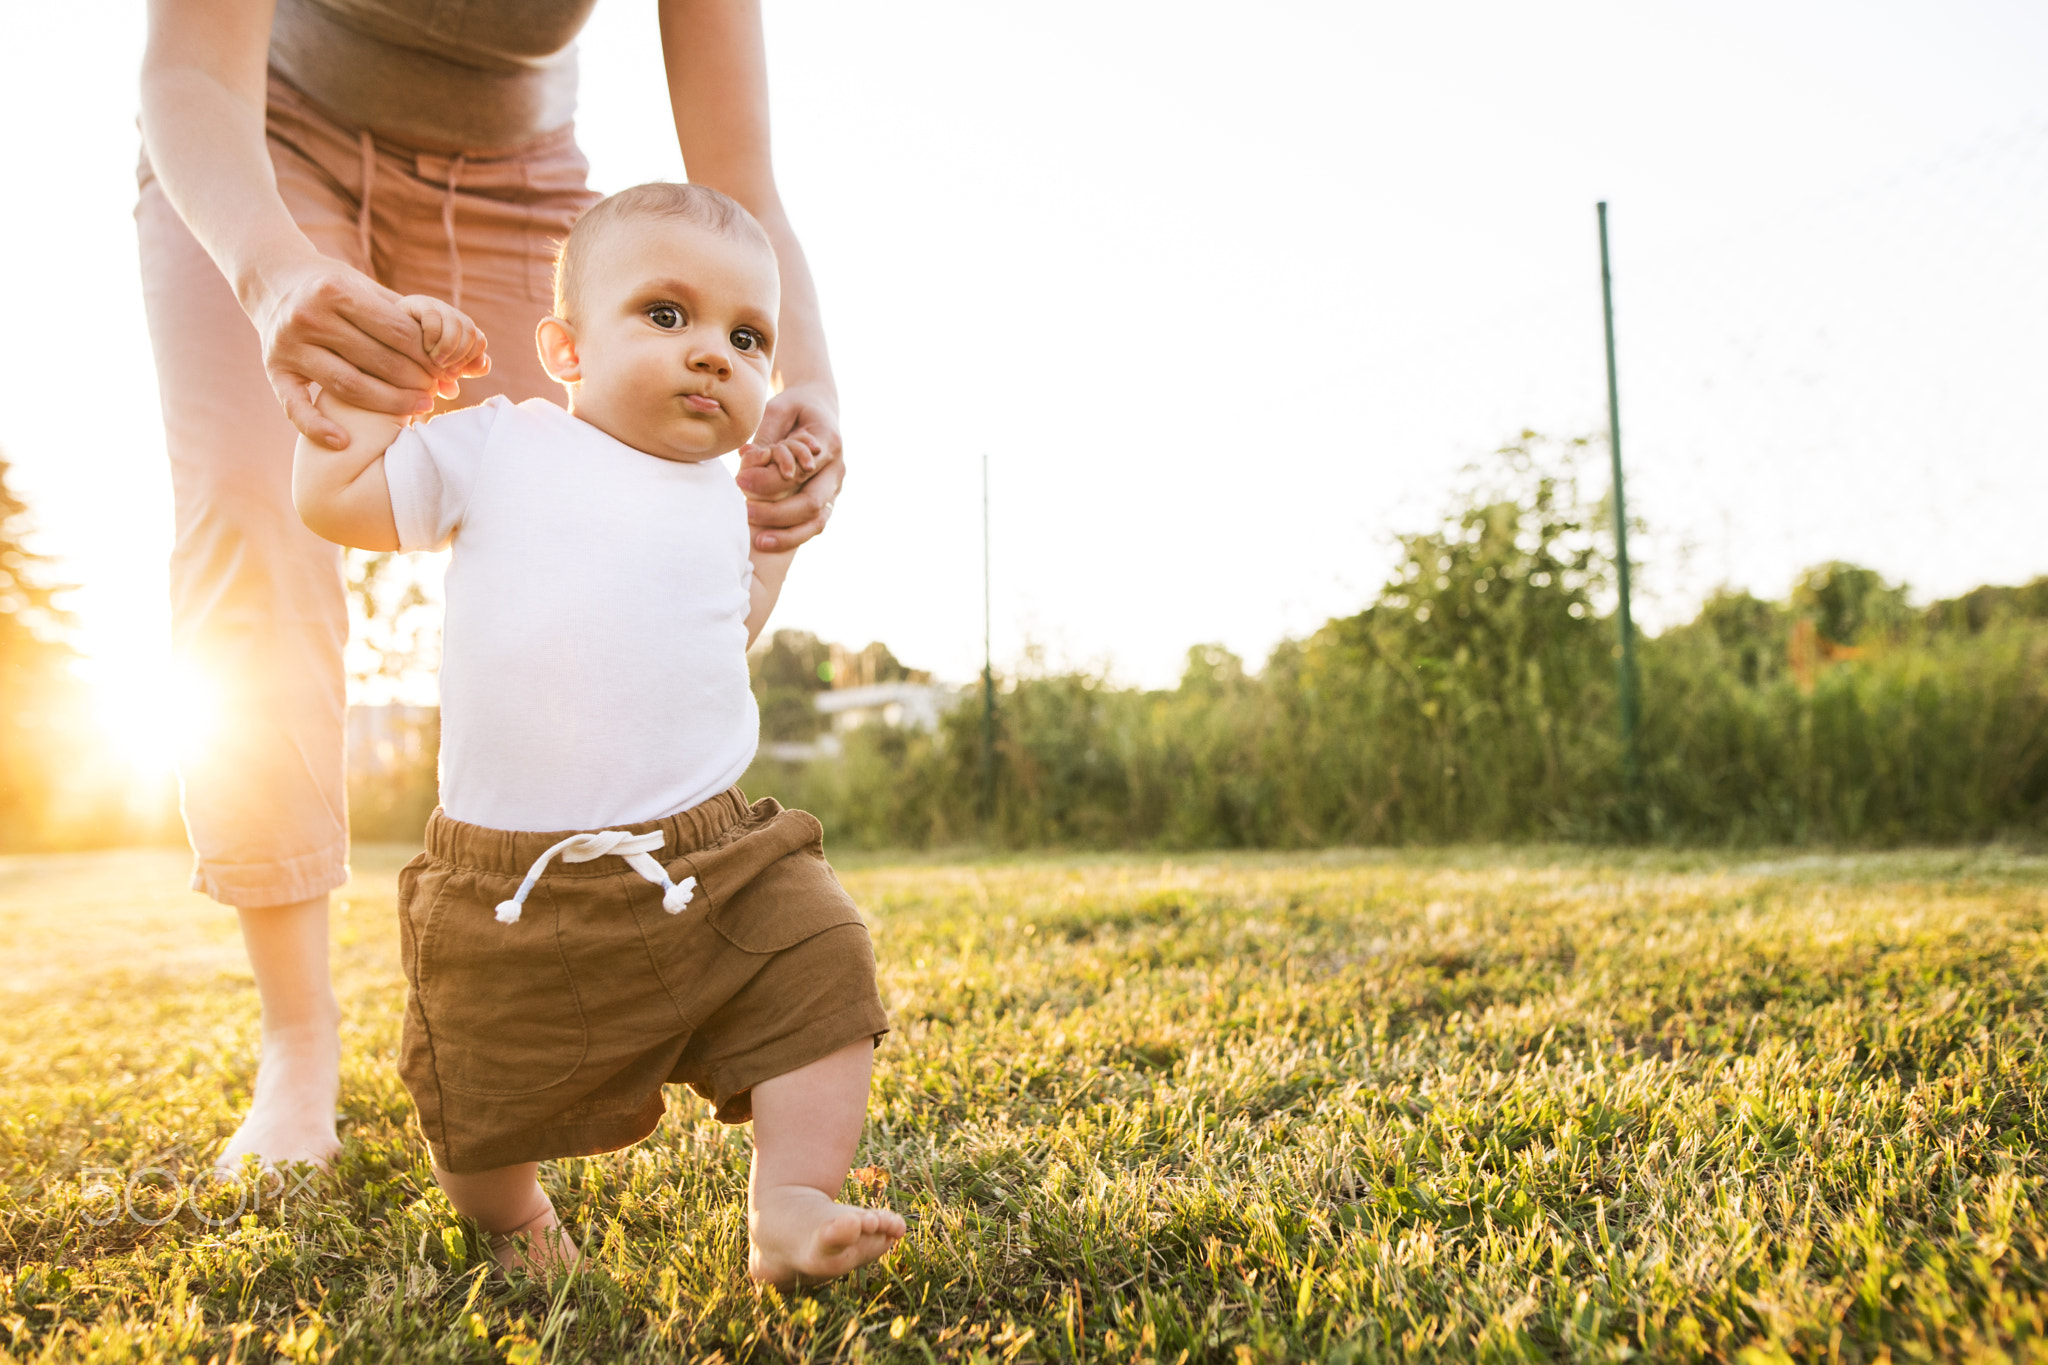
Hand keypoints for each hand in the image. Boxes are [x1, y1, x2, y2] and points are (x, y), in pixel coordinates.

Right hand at [251, 257, 490, 448]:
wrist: (273, 280)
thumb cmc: (338, 290)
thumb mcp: (371, 292)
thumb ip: (415, 323)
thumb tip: (469, 367)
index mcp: (335, 291)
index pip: (397, 332)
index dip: (428, 354)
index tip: (446, 370)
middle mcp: (309, 317)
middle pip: (377, 360)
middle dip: (415, 379)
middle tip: (435, 391)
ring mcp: (288, 346)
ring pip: (348, 386)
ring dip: (390, 403)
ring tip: (419, 407)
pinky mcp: (274, 370)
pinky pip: (295, 407)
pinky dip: (318, 428)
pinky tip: (344, 442)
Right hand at [400, 295, 490, 395]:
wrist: (380, 340)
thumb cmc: (410, 361)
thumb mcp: (437, 370)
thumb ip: (458, 370)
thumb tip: (480, 369)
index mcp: (459, 330)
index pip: (479, 340)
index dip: (471, 358)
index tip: (455, 373)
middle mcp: (449, 314)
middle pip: (471, 331)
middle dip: (460, 355)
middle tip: (444, 369)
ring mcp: (433, 306)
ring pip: (457, 323)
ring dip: (448, 348)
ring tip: (434, 361)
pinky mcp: (416, 303)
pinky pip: (434, 317)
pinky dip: (433, 336)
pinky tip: (424, 347)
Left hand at [736, 383, 843, 551]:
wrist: (820, 407)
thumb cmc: (794, 407)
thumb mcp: (778, 410)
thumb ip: (765, 437)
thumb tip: (747, 461)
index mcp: (829, 442)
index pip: (801, 470)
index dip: (770, 480)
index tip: (738, 480)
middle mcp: (837, 469)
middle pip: (812, 502)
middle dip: (776, 513)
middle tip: (743, 511)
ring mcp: (835, 487)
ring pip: (818, 521)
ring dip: (788, 534)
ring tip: (757, 542)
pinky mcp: (827, 500)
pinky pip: (814, 525)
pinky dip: (792, 536)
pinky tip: (766, 542)